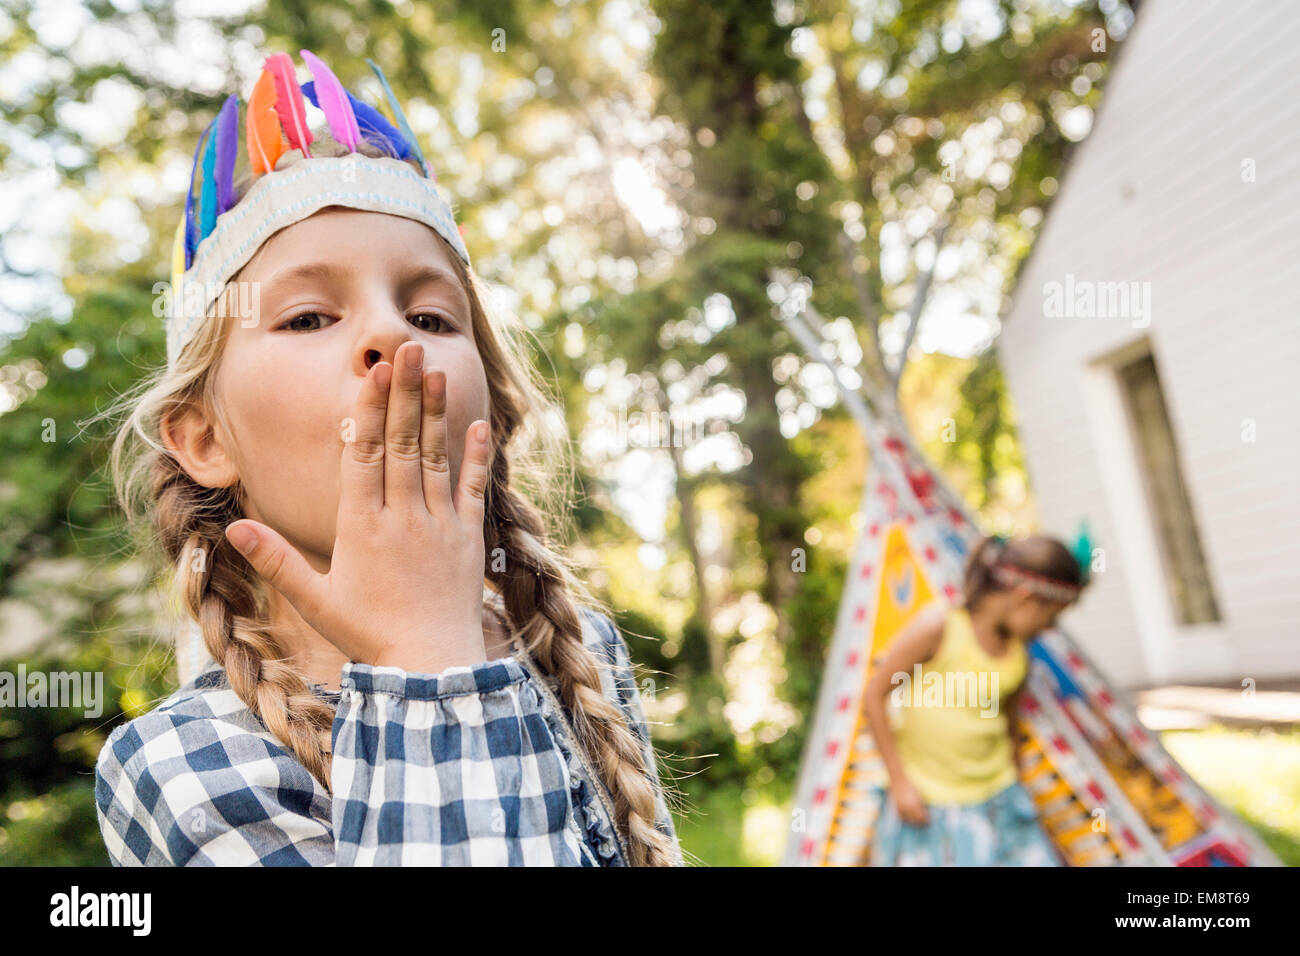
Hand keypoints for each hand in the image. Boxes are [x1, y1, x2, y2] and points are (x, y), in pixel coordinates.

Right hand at [224, 340, 491, 673]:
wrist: (432, 665)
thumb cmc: (369, 634)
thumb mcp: (315, 599)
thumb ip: (275, 559)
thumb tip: (234, 527)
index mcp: (360, 527)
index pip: (364, 456)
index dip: (369, 411)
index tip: (372, 372)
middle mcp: (402, 517)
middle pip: (401, 443)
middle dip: (402, 392)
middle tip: (404, 347)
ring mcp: (439, 524)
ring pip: (435, 457)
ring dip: (434, 412)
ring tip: (434, 368)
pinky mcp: (469, 538)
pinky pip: (473, 488)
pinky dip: (477, 456)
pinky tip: (478, 424)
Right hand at [891, 777, 930, 825]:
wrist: (898, 780)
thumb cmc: (910, 785)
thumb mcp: (919, 794)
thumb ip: (921, 803)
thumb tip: (925, 811)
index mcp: (915, 804)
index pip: (922, 816)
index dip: (926, 820)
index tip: (929, 821)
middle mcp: (908, 807)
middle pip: (916, 820)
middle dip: (921, 823)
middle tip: (925, 824)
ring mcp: (901, 808)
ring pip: (908, 820)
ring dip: (914, 823)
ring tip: (917, 823)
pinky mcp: (897, 807)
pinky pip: (901, 817)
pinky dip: (906, 820)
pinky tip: (909, 820)